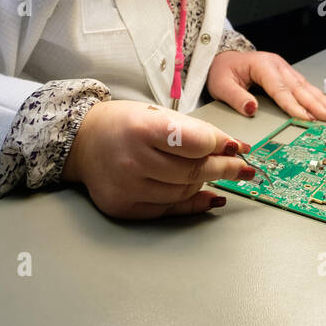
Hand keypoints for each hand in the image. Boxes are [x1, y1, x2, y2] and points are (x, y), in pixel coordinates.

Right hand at [62, 99, 255, 217]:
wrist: (82, 143)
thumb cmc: (123, 124)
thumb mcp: (156, 115)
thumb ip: (194, 131)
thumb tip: (233, 148)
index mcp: (140, 129)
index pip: (195, 142)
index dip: (221, 145)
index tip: (237, 146)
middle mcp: (132, 160)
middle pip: (193, 171)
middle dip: (225, 168)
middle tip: (243, 166)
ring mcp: (128, 188)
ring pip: (184, 191)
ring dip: (206, 183)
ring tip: (215, 172)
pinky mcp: (126, 208)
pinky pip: (170, 210)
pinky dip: (194, 203)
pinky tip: (210, 196)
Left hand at [207, 50, 325, 121]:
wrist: (223, 58)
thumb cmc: (223, 70)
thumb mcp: (221, 84)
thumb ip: (235, 97)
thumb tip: (251, 108)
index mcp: (262, 65)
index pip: (280, 89)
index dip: (294, 105)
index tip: (306, 118)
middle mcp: (276, 65)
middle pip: (298, 87)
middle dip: (315, 104)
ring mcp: (283, 68)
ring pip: (305, 86)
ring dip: (321, 100)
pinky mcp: (286, 74)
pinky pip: (304, 86)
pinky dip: (317, 96)